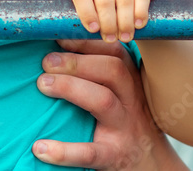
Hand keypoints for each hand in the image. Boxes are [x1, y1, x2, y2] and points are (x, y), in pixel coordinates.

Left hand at [31, 40, 186, 169]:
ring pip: (103, 101)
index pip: (116, 52)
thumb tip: (57, 50)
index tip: (61, 36)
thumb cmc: (127, 123)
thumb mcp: (124, 95)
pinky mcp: (115, 157)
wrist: (153, 166)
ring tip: (42, 84)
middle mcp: (132, 102)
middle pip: (112, 71)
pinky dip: (64, 151)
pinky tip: (39, 148)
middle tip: (46, 61)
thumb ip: (101, 73)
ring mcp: (124, 129)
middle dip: (78, 61)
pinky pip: (90, 152)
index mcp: (131, 83)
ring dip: (71, 88)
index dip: (88, 41)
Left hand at [71, 0, 159, 42]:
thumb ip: (87, 20)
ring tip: (126, 37)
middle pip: (104, 0)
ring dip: (124, 22)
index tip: (93, 30)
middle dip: (108, 23)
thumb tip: (73, 39)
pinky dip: (140, 12)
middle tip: (111, 39)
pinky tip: (138, 25)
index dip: (86, 13)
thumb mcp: (95, 11)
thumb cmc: (109, 10)